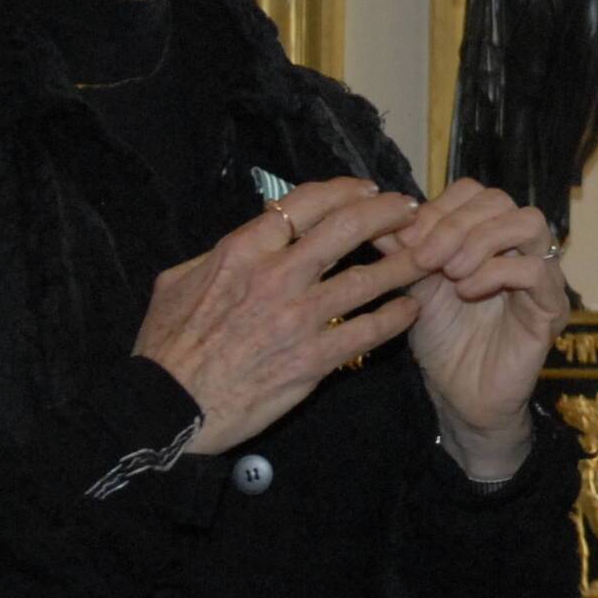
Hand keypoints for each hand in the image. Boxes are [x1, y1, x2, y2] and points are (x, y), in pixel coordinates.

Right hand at [135, 177, 424, 449]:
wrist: (170, 407)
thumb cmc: (167, 347)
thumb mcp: (176, 282)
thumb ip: (218, 255)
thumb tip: (248, 236)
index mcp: (242, 251)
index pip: (304, 203)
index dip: (343, 191)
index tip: (365, 190)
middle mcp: (277, 276)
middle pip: (347, 228)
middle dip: (386, 213)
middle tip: (410, 210)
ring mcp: (299, 317)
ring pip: (369, 278)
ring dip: (405, 263)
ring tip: (430, 255)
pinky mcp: (314, 359)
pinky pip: (368, 331)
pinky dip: (395, 317)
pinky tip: (410, 310)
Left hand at [394, 180, 572, 475]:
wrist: (460, 396)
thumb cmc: (444, 341)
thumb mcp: (417, 287)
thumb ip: (405, 251)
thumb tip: (379, 216)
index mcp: (488, 237)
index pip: (475, 192)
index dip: (441, 207)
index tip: (408, 239)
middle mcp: (519, 248)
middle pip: (500, 200)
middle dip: (456, 223)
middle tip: (425, 256)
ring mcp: (541, 274)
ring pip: (528, 222)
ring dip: (480, 240)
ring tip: (450, 272)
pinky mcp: (552, 306)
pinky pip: (535, 268)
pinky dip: (496, 272)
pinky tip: (468, 291)